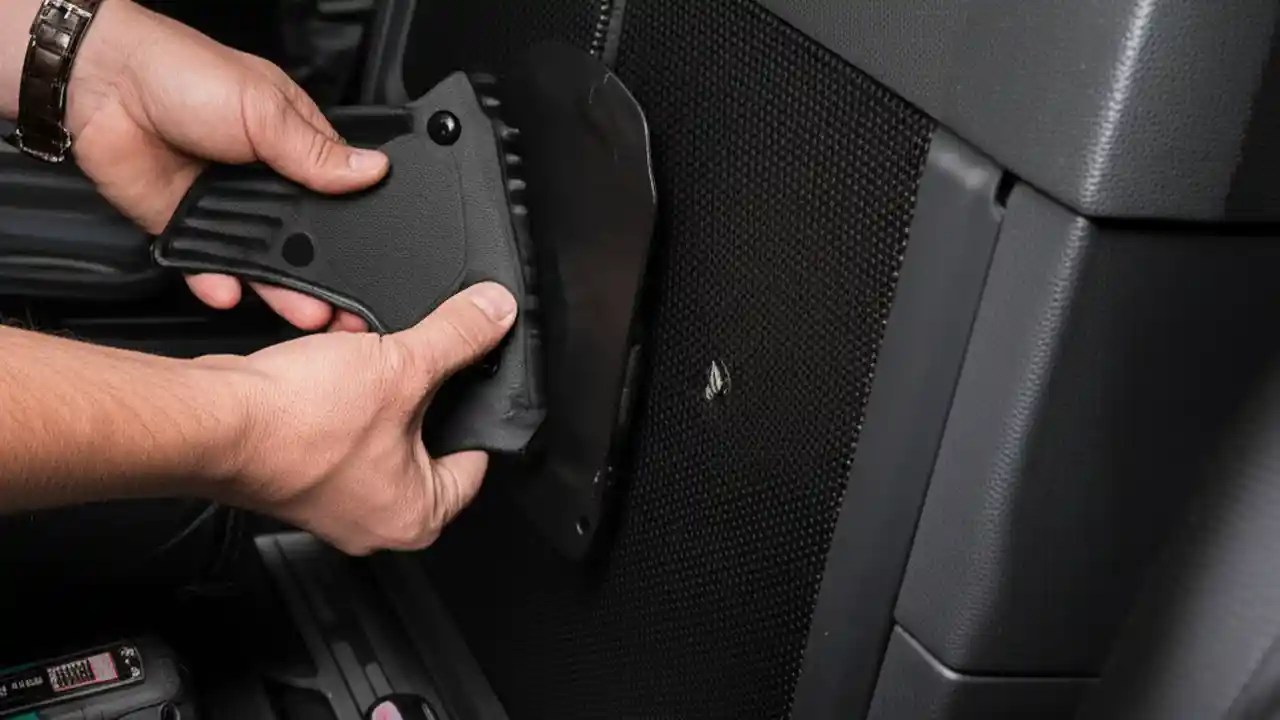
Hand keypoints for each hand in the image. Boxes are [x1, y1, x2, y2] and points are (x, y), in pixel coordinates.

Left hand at [66, 0, 383, 330]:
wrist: (102, 84)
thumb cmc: (186, 75)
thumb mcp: (266, 110)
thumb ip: (316, 152)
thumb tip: (375, 170)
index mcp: (295, 146)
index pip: (338, 197)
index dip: (356, 230)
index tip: (377, 266)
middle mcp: (264, 181)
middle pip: (303, 241)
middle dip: (324, 278)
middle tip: (346, 314)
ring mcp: (225, 208)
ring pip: (261, 262)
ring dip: (282, 291)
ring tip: (305, 314)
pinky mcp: (185, 228)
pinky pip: (206, 266)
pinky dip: (216, 283)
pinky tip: (229, 291)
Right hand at [209, 283, 517, 554]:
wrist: (213, 418)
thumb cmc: (299, 421)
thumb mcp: (401, 366)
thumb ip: (458, 337)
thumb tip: (494, 313)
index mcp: (417, 516)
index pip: (476, 462)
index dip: (477, 411)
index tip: (474, 380)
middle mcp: (374, 521)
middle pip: (424, 441)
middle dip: (419, 391)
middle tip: (418, 361)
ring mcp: (331, 502)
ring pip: (377, 429)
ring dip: (376, 386)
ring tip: (370, 360)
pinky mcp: (295, 476)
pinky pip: (336, 427)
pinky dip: (339, 395)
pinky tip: (332, 368)